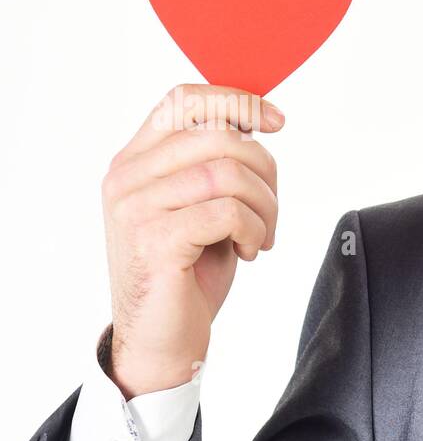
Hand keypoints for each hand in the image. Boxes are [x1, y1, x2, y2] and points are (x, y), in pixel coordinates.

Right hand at [101, 84, 282, 398]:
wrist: (162, 340)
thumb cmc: (188, 273)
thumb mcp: (203, 206)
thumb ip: (214, 163)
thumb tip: (255, 118)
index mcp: (136, 161)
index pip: (184, 100)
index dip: (237, 101)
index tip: (276, 121)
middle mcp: (127, 178)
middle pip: (218, 136)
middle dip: (266, 171)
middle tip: (271, 210)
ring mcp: (135, 209)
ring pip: (227, 173)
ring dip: (265, 206)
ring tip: (262, 235)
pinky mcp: (153, 241)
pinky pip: (226, 212)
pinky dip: (254, 230)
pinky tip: (249, 250)